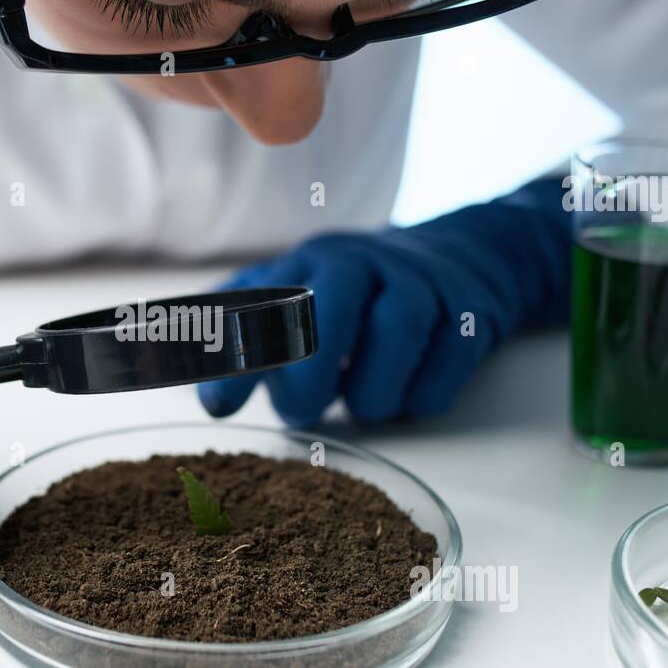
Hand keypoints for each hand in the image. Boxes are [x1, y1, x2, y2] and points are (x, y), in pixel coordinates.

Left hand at [197, 178, 570, 426]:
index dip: (235, 356)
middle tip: (303, 411)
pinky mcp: (471, 310)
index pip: (259, 305)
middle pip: (328, 310)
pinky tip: (406, 397)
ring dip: (372, 391)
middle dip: (308, 378)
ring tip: (361, 404)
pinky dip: (422, 395)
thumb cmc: (358, 295)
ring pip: (396, 331)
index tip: (217, 406)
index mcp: (306, 262)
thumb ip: (240, 334)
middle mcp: (361, 262)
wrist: (463, 256)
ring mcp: (420, 281)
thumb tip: (196, 381)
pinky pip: (447, 361)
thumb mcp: (294, 295)